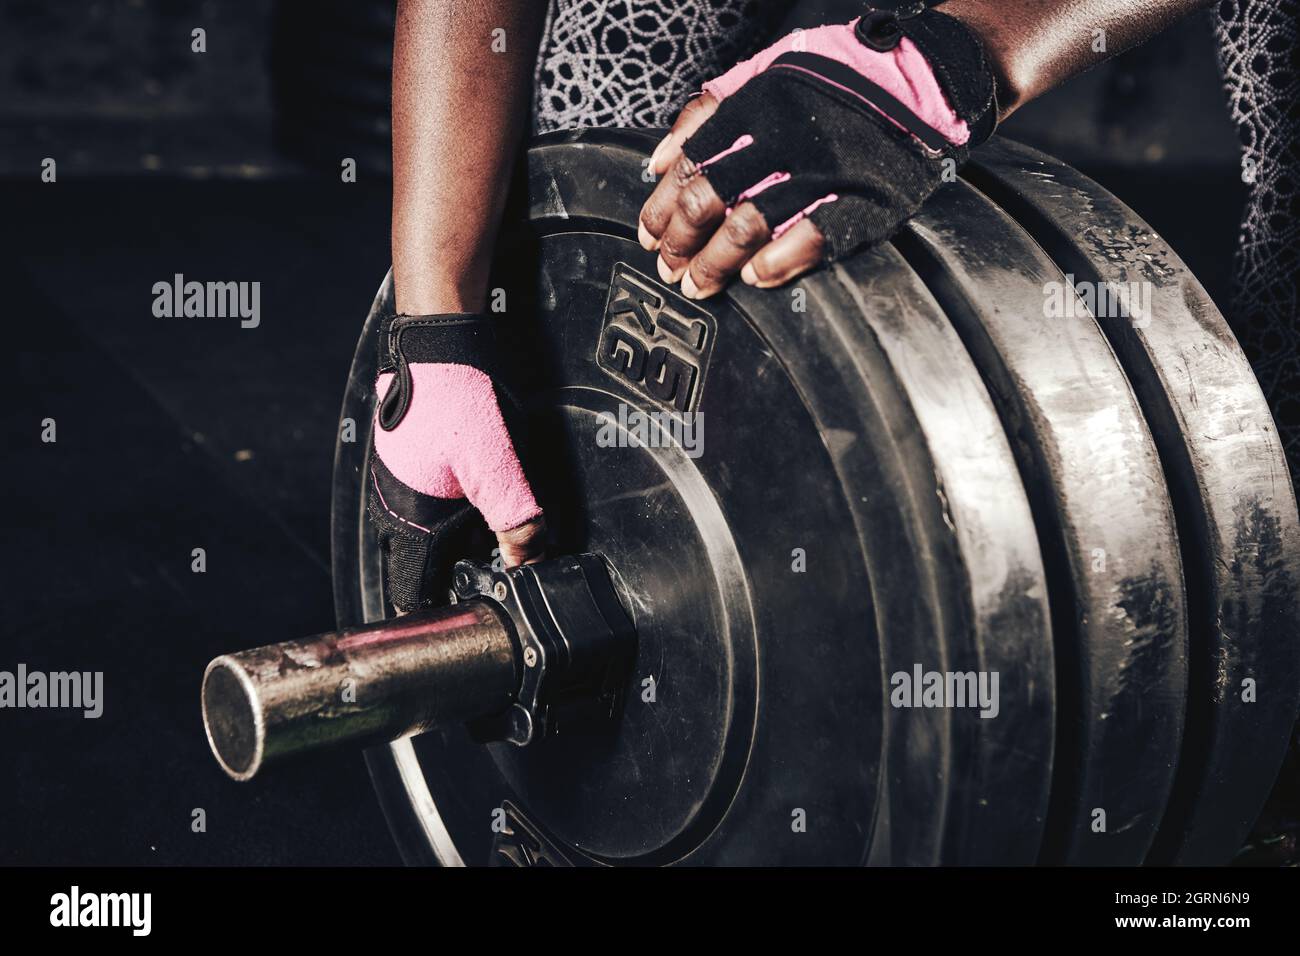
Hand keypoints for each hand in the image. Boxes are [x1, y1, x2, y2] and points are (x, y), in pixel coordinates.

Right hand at [368, 313, 544, 611]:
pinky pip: (426, 499)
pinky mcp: (404, 461)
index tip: (468, 612)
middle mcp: (393, 510)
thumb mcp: (501, 472)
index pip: (413, 594)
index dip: (443, 608)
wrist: (439, 346)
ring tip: (492, 516)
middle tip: (497, 557)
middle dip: (461, 567)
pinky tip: (478, 482)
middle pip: (425, 564)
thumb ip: (518, 525)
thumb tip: (528, 563)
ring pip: (428, 530)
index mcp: (411, 526)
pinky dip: (452, 503)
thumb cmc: (460, 402)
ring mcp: (394, 484)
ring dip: (459, 533)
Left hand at [638, 7, 997, 298]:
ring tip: (700, 284)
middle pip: (711, 201)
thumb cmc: (838, 77)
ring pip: (750, 227)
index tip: (651, 235)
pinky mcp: (863, 203)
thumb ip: (708, 112)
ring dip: (716, 264)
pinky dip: (777, 265)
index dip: (662, 208)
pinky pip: (812, 242)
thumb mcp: (765, 71)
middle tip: (670, 268)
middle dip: (681, 243)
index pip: (691, 165)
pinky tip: (755, 277)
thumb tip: (660, 160)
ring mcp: (825, 174)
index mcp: (757, 104)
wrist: (923, 81)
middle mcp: (785, 138)